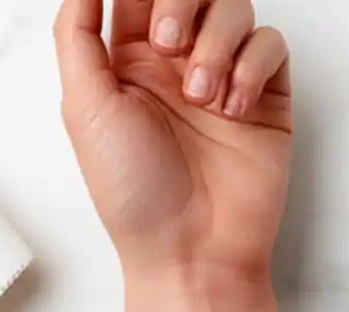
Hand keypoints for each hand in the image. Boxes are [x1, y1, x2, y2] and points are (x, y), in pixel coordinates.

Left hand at [54, 0, 293, 281]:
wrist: (190, 250)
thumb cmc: (134, 193)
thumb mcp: (85, 107)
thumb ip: (77, 34)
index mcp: (129, 60)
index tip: (146, 22)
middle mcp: (178, 62)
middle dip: (180, 1)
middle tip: (168, 43)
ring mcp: (225, 76)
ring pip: (234, 8)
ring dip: (217, 42)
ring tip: (202, 96)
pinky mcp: (266, 97)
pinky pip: (270, 45)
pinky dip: (252, 67)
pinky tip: (233, 109)